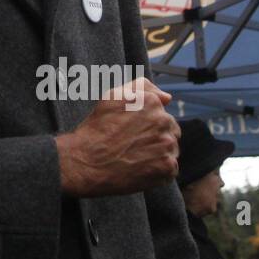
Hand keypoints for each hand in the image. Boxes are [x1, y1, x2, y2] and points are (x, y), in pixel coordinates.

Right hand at [55, 77, 180, 196]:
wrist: (87, 163)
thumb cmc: (96, 130)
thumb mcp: (112, 97)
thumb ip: (141, 87)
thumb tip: (167, 97)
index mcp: (151, 102)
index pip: (162, 114)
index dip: (147, 125)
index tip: (132, 133)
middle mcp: (162, 121)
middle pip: (170, 130)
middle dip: (156, 138)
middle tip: (133, 146)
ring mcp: (167, 144)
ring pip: (171, 149)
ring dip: (158, 153)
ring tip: (136, 157)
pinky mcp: (167, 166)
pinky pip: (171, 168)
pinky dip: (158, 170)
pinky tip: (140, 169)